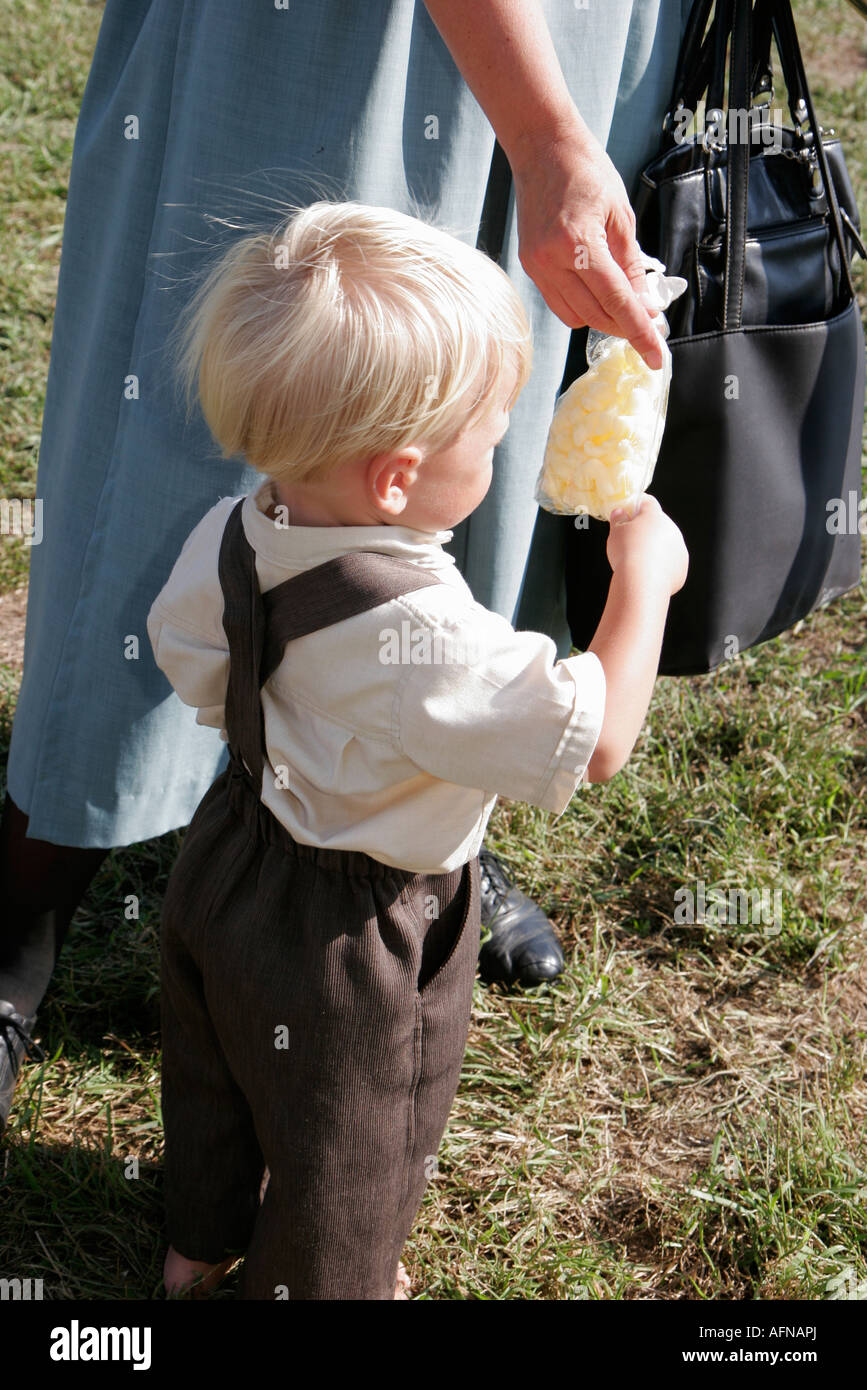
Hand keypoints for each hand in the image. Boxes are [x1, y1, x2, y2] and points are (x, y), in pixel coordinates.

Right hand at [510, 125, 663, 370]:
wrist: (542, 148)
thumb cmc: (587, 172)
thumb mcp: (622, 216)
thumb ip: (632, 266)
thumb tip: (644, 307)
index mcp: (580, 243)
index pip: (617, 302)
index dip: (640, 332)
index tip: (656, 356)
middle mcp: (552, 260)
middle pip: (596, 315)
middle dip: (624, 325)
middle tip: (649, 321)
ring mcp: (537, 266)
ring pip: (576, 317)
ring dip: (602, 317)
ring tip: (622, 302)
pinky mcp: (529, 267)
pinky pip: (559, 304)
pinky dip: (582, 307)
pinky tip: (596, 292)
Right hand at [607, 495, 688, 595]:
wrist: (641, 582)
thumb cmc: (627, 554)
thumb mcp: (615, 532)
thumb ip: (618, 519)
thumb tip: (620, 513)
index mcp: (655, 516)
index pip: (648, 503)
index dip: (638, 505)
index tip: (630, 511)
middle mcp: (671, 530)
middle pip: (658, 525)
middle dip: (646, 531)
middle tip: (630, 541)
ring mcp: (679, 549)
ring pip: (666, 545)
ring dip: (655, 549)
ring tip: (639, 561)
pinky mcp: (681, 568)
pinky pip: (670, 564)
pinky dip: (661, 567)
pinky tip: (648, 573)